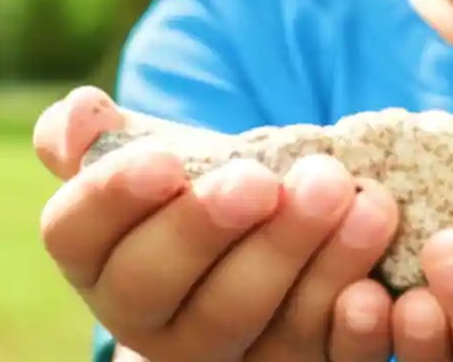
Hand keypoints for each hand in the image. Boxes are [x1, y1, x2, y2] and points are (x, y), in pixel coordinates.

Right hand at [34, 86, 400, 361]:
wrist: (274, 242)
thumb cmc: (206, 189)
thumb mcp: (158, 156)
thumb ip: (107, 135)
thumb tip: (80, 114)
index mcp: (100, 257)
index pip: (76, 234)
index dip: (112, 198)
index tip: (164, 162)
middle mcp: (149, 320)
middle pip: (158, 285)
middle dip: (208, 228)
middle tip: (261, 181)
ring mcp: (224, 355)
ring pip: (246, 321)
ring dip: (299, 259)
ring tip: (352, 197)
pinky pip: (320, 360)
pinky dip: (350, 331)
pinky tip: (377, 291)